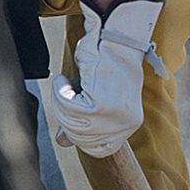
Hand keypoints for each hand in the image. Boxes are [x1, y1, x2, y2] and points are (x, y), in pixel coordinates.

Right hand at [51, 0, 164, 155]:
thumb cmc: (108, 63)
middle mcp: (127, 123)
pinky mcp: (102, 105)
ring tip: (65, 86)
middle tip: (64, 95)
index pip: (101, 150)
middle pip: (80, 139)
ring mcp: (116, 116)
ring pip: (71, 123)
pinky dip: (59, 92)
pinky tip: (64, 80)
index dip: (80, 140)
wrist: (120, 38)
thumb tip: (62, 141)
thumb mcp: (97, 96)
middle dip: (65, 119)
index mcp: (130, 123)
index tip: (70, 124)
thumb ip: (83, 120)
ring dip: (61, 102)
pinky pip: (67, 109)